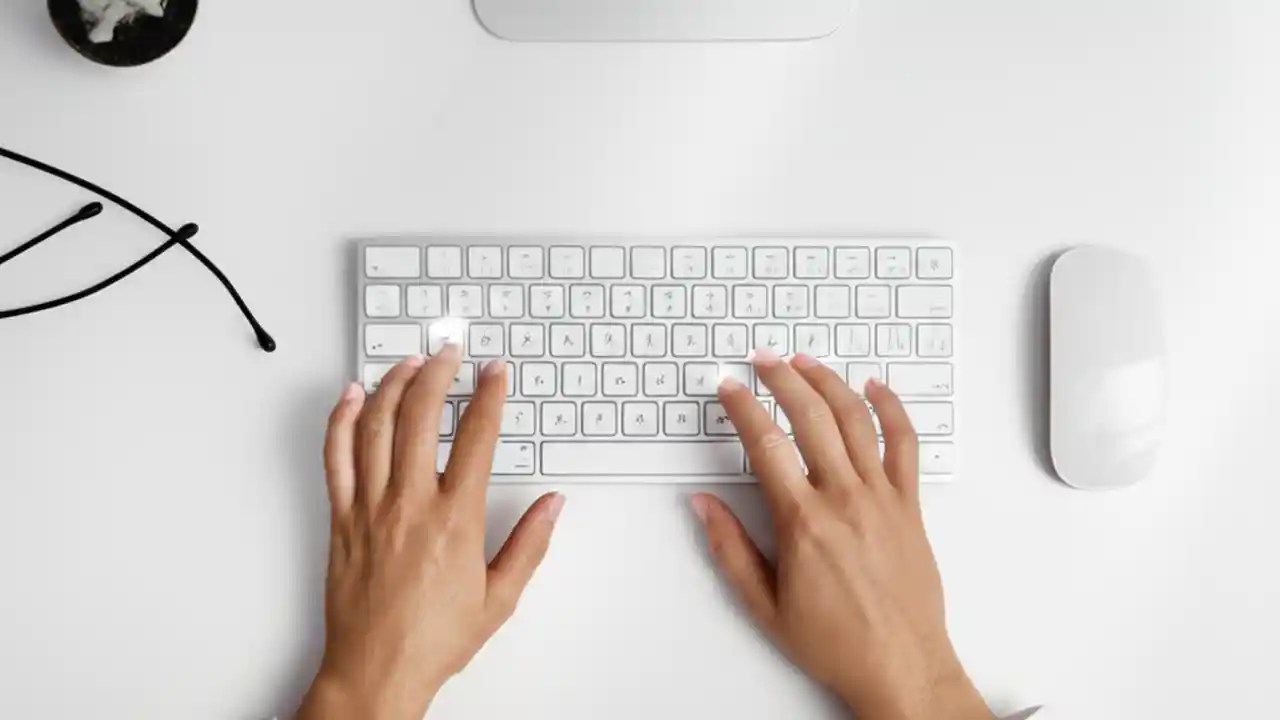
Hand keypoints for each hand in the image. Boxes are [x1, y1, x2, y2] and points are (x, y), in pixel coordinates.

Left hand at [298, 349, 564, 719]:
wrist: (376, 671)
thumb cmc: (433, 640)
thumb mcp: (500, 597)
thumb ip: (529, 544)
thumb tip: (554, 504)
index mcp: (455, 521)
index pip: (476, 439)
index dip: (488, 397)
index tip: (494, 373)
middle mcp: (410, 505)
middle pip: (420, 417)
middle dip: (437, 374)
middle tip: (449, 352)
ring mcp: (370, 509)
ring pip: (376, 427)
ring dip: (393, 386)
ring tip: (409, 364)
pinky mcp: (341, 520)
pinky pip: (336, 457)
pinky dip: (341, 420)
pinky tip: (350, 397)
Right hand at [693, 350, 990, 719]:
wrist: (901, 666)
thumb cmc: (837, 642)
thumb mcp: (764, 604)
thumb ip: (730, 548)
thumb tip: (703, 506)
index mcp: (803, 522)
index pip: (765, 444)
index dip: (742, 407)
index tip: (729, 388)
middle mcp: (844, 500)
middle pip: (811, 417)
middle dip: (782, 379)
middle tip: (764, 360)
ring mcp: (882, 498)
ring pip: (856, 420)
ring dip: (829, 383)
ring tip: (807, 362)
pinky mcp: (910, 506)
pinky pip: (905, 445)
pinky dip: (892, 410)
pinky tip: (877, 389)